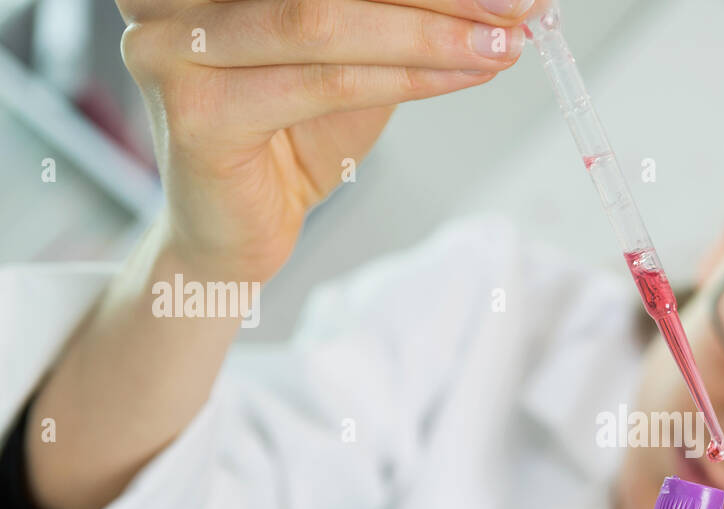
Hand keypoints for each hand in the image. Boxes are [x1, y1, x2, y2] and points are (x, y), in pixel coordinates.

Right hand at [116, 0, 537, 279]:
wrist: (237, 235)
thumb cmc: (292, 137)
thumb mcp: (350, 57)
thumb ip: (392, 17)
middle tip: (516, 3)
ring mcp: (171, 47)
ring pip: (323, 22)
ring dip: (431, 34)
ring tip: (503, 45)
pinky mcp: (196, 111)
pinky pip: (324, 82)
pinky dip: (407, 77)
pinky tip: (465, 76)